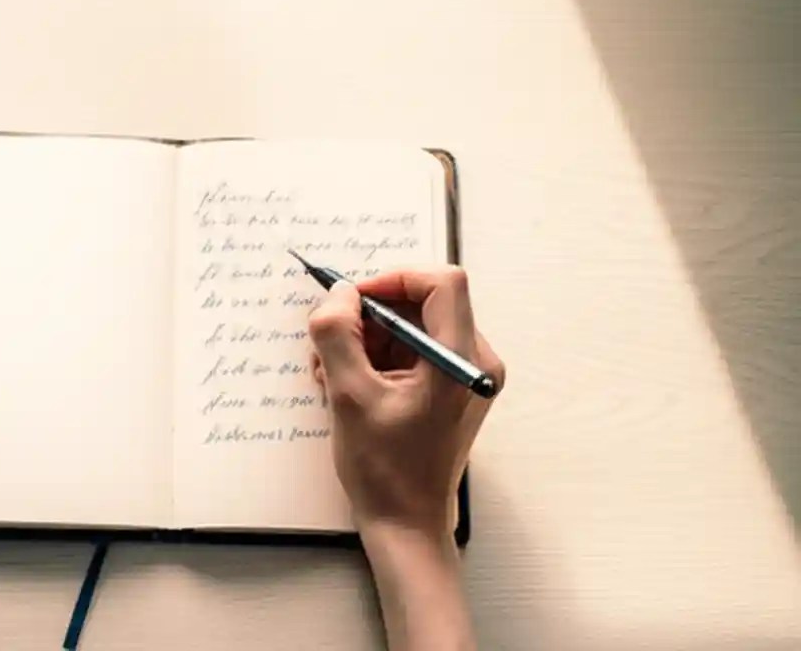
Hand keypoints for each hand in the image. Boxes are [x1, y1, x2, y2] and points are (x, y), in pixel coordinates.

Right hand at [307, 266, 502, 650]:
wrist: (406, 524)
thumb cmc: (385, 469)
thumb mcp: (348, 396)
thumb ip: (338, 335)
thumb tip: (337, 295)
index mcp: (462, 360)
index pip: (440, 283)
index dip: (392, 280)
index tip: (353, 301)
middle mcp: (473, 361)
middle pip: (420, 304)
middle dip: (368, 318)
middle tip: (329, 346)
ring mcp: (463, 376)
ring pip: (409, 327)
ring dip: (365, 341)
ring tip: (329, 374)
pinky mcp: (448, 389)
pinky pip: (410, 352)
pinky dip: (375, 359)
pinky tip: (345, 386)